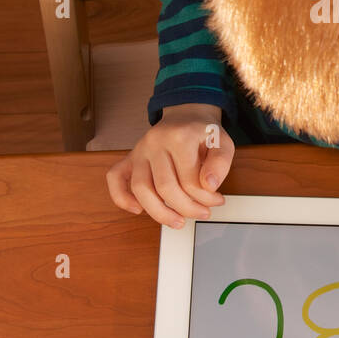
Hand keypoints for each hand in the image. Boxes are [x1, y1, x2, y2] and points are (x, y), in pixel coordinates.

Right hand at [106, 103, 232, 227]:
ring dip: (159, 212)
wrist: (186, 115)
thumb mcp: (222, 142)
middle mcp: (154, 143)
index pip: (190, 180)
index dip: (206, 197)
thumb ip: (220, 163)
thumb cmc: (202, 132)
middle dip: (187, 208)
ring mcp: (139, 151)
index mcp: (179, 137)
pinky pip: (115, 178)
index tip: (217, 200)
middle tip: (202, 213)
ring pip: (140, 188)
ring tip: (178, 222)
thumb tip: (209, 185)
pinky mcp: (130, 158)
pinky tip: (138, 209)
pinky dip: (122, 198)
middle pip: (165, 187)